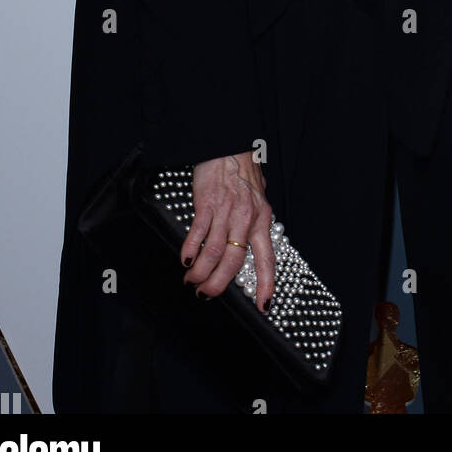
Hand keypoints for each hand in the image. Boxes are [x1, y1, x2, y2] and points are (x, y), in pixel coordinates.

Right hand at [181, 152, 274, 308]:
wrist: (229, 147)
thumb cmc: (243, 173)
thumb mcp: (258, 200)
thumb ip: (255, 223)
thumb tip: (251, 244)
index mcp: (261, 220)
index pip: (266, 258)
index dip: (266, 283)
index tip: (264, 305)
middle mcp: (246, 219)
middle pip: (234, 263)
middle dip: (219, 285)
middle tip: (207, 294)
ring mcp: (226, 212)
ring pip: (214, 253)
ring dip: (201, 273)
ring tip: (192, 281)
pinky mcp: (207, 204)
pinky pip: (199, 233)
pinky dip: (190, 250)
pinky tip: (186, 260)